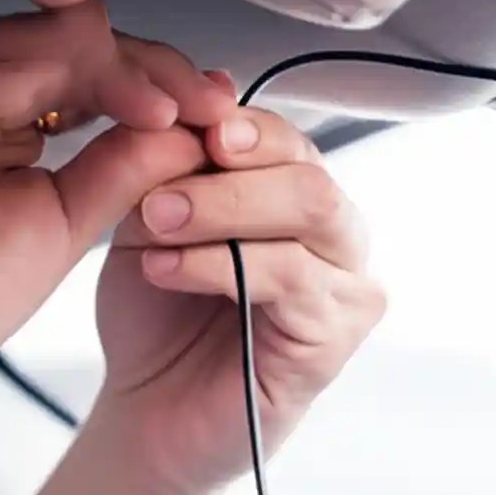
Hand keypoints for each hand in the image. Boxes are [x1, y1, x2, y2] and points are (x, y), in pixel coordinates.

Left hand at [6, 101, 385, 494]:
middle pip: (309, 170)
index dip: (239, 124)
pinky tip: (165, 269)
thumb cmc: (159, 314)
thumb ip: (180, 160)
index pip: (289, 139)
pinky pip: (291, 278)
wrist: (148, 408)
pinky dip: (218, 264)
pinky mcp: (337, 336)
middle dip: (232, 169)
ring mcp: (347, 285)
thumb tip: (209, 86)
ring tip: (156, 223)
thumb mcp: (154, 218)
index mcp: (298, 196)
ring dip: (223, 209)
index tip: (184, 122)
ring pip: (312, 210)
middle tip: (159, 187)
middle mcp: (337, 235)